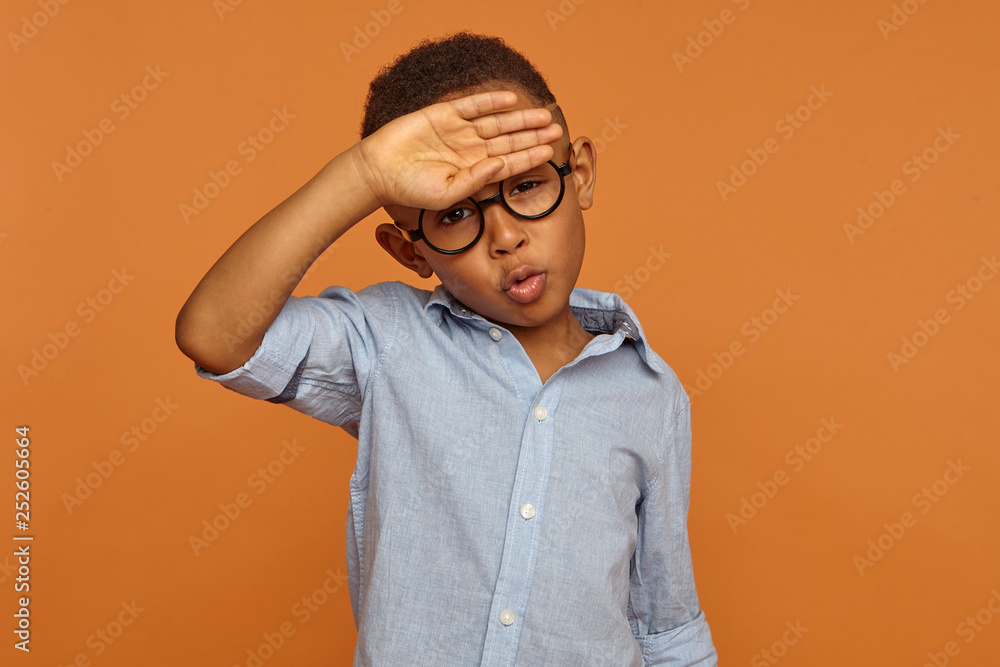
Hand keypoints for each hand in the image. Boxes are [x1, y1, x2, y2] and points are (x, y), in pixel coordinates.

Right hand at [351, 90, 563, 209]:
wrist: (378, 171)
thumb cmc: (410, 189)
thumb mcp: (446, 193)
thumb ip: (474, 181)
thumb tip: (499, 166)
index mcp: (472, 171)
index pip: (508, 163)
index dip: (528, 156)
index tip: (549, 152)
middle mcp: (469, 150)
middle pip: (508, 140)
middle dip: (532, 135)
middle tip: (556, 129)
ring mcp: (457, 131)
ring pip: (496, 122)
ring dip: (519, 118)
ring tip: (542, 115)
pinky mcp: (443, 115)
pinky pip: (471, 105)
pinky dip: (490, 101)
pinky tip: (510, 99)